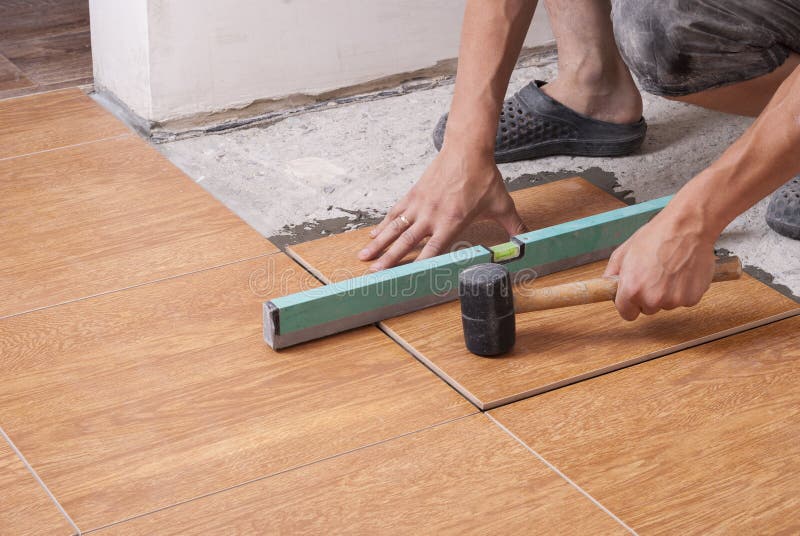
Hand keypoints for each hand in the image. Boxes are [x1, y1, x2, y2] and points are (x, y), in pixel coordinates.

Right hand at [358, 146, 526, 270]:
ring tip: (364, 257)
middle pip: (406, 243)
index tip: (406, 279)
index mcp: (452, 222)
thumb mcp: (502, 204)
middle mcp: (432, 216)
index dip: (418, 265)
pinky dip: (384, 224)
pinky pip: (396, 213)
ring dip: (379, 244)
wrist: (468, 149)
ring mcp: (420, 205)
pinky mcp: (414, 194)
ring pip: (395, 228)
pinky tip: (374, 235)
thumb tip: (528, 241)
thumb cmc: (484, 177)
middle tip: (374, 274)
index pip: (433, 250)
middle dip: (389, 259)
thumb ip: (514, 226)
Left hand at [604, 208, 717, 320]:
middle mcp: (652, 299)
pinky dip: (684, 290)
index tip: (633, 296)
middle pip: (647, 309)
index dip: (629, 304)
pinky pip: (684, 300)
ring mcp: (674, 300)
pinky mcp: (692, 298)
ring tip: (670, 269)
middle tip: (654, 274)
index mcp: (632, 290)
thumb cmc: (656, 235)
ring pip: (666, 304)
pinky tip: (683, 272)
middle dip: (648, 296)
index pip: (627, 314)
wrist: (688, 226)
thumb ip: (612, 273)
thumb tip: (607, 285)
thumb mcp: (624, 251)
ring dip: (667, 292)